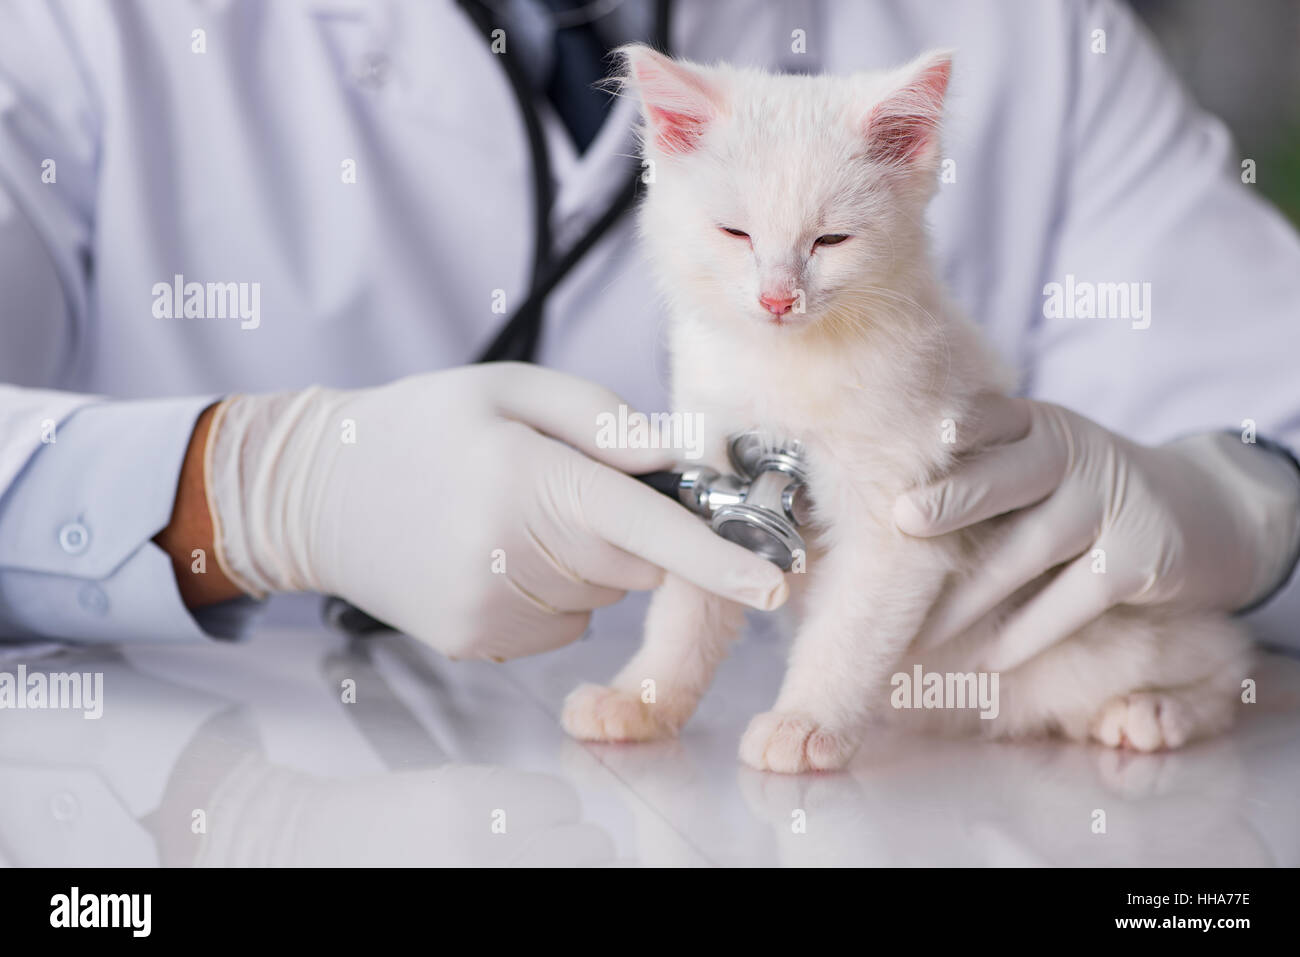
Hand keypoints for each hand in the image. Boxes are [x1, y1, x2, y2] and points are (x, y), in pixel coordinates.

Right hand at [205, 363, 788, 659]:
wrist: (317, 492)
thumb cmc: (421, 425)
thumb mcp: (509, 388)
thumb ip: (603, 420)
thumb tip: (678, 459)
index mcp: (524, 479)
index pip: (644, 527)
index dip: (717, 557)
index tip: (775, 583)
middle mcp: (510, 555)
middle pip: (634, 564)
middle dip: (627, 530)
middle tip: (565, 484)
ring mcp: (490, 611)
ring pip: (602, 596)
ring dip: (585, 560)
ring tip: (512, 515)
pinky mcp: (476, 642)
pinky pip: (564, 622)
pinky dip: (553, 589)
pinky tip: (496, 552)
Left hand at [893, 394, 1299, 669]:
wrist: (1197, 513)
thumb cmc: (1079, 492)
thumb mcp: (1039, 464)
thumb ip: (980, 474)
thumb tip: (882, 518)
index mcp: (1035, 423)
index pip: (989, 416)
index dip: (954, 426)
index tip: (907, 440)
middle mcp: (1072, 453)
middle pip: (1005, 477)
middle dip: (952, 500)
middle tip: (901, 520)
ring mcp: (1109, 503)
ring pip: (1028, 550)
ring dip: (968, 597)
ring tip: (918, 634)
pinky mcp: (1136, 558)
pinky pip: (1070, 601)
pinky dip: (1026, 634)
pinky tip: (986, 660)